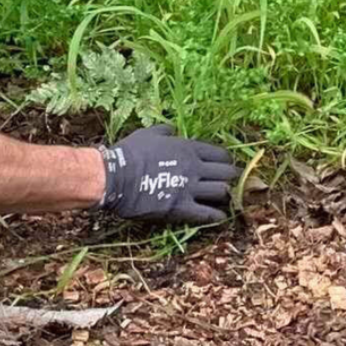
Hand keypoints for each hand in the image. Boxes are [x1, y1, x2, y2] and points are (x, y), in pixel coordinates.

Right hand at [95, 125, 236, 225]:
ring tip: (224, 199)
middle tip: (229, 183)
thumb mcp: (148, 134)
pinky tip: (220, 216)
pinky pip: (208, 214)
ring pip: (222, 192)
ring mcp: (189, 188)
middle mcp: (195, 167)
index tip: (225, 166)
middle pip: (227, 173)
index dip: (226, 162)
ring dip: (225, 196)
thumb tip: (172, 129)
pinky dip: (217, 215)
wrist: (115, 177)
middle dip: (230, 178)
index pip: (220, 155)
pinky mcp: (181, 208)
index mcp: (188, 148)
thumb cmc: (129, 154)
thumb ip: (165, 130)